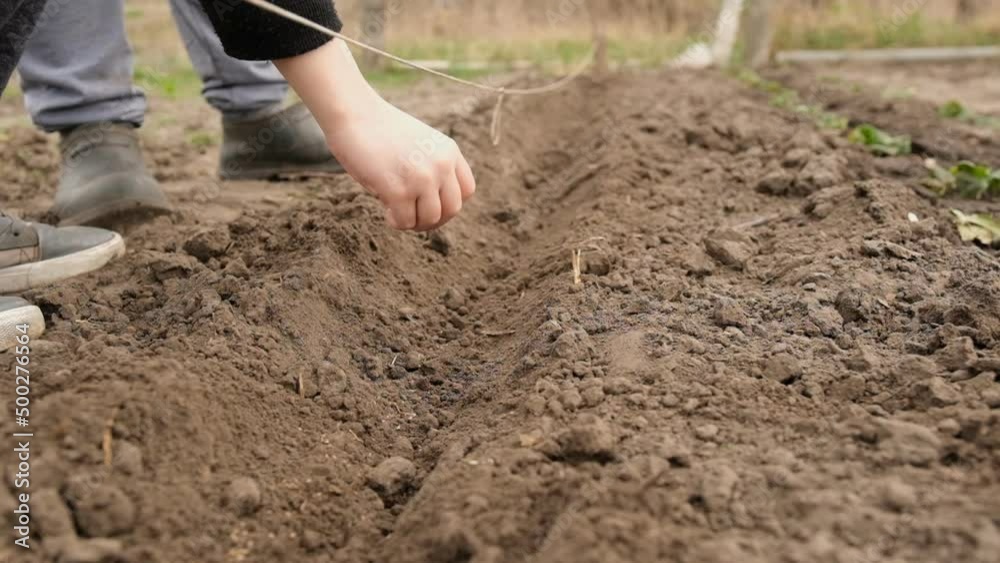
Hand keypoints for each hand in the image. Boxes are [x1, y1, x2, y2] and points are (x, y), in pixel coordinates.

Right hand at [273, 39, 475, 230]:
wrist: (353, 113)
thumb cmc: (380, 130)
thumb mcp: (419, 145)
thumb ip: (432, 168)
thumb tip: (433, 210)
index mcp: (449, 151)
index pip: (467, 191)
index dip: (449, 202)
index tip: (430, 202)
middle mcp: (441, 164)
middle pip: (452, 209)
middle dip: (432, 218)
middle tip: (413, 215)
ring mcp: (421, 178)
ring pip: (430, 219)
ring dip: (413, 221)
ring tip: (397, 210)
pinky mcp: (398, 190)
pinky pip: (405, 222)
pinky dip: (396, 222)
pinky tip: (386, 209)